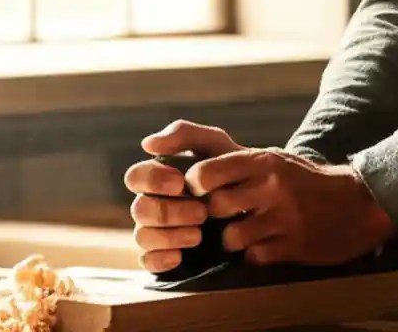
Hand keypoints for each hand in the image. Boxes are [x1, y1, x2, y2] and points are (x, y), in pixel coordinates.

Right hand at [123, 120, 243, 272]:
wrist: (261, 201)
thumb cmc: (233, 168)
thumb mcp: (216, 145)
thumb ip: (185, 135)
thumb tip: (147, 144)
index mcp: (159, 177)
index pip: (135, 177)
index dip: (152, 180)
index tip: (180, 181)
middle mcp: (154, 204)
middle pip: (140, 209)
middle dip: (168, 211)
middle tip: (201, 212)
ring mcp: (158, 231)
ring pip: (142, 236)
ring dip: (169, 235)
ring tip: (200, 235)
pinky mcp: (166, 256)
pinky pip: (148, 262)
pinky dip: (160, 259)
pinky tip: (180, 256)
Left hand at [189, 148, 395, 265]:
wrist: (359, 202)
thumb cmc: (307, 179)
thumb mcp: (275, 159)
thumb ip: (239, 163)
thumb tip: (195, 172)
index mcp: (264, 161)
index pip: (209, 171)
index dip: (197, 184)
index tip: (202, 190)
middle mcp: (271, 187)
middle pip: (216, 206)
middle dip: (215, 215)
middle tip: (225, 215)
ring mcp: (283, 218)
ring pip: (232, 238)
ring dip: (234, 239)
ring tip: (246, 233)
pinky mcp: (294, 246)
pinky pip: (254, 257)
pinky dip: (256, 253)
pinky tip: (267, 244)